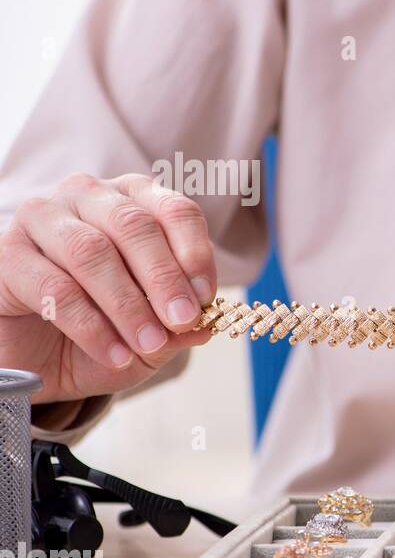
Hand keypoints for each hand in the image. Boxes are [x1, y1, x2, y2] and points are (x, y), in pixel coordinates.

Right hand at [0, 173, 214, 403]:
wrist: (35, 359)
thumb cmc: (102, 333)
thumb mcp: (151, 337)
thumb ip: (178, 327)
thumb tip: (210, 324)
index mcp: (134, 203)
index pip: (174, 210)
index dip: (194, 252)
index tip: (205, 296)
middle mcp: (87, 198)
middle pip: (133, 225)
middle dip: (163, 277)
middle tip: (182, 320)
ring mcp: (42, 219)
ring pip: (92, 251)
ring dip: (127, 303)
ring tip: (148, 344)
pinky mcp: (6, 254)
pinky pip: (54, 287)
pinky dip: (90, 325)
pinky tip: (113, 353)